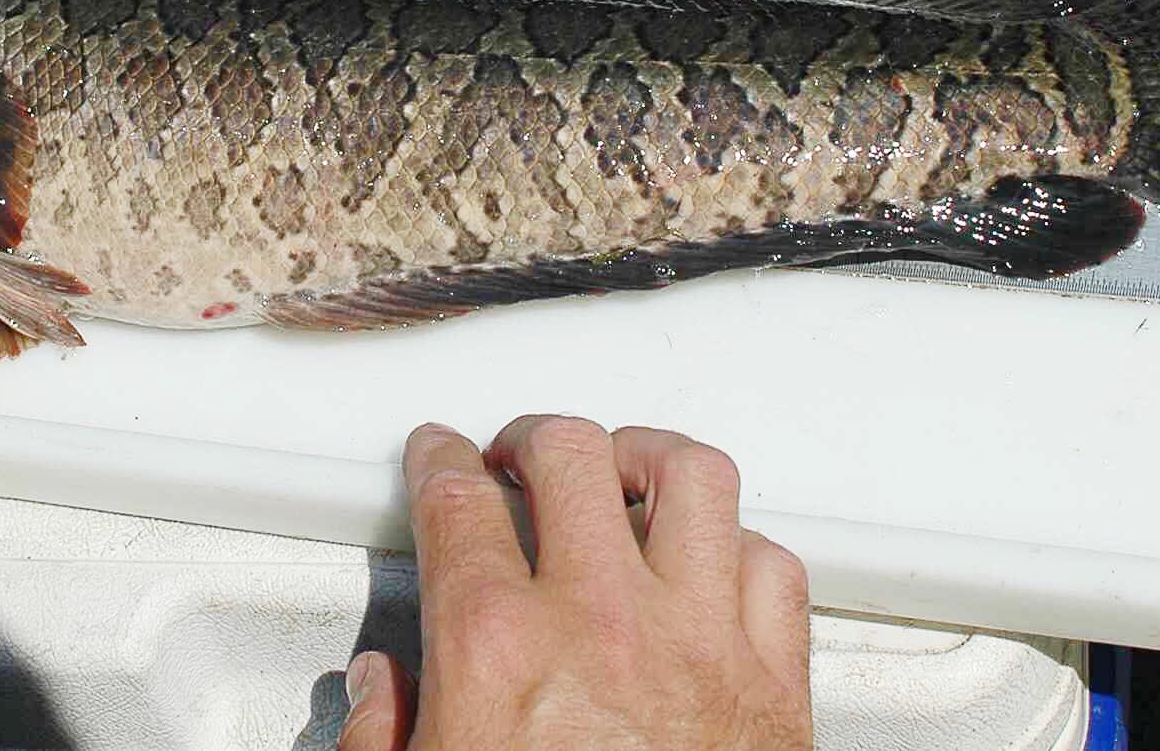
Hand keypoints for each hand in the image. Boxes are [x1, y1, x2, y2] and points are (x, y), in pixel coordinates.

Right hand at [340, 417, 813, 750]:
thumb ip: (386, 739)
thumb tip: (382, 695)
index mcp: (498, 647)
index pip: (457, 500)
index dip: (439, 459)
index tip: (439, 455)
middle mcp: (602, 620)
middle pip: (570, 453)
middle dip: (533, 439)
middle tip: (516, 455)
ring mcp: (700, 640)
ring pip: (691, 476)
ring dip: (646, 458)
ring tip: (620, 468)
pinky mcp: (777, 683)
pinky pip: (772, 564)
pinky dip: (741, 545)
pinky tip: (711, 557)